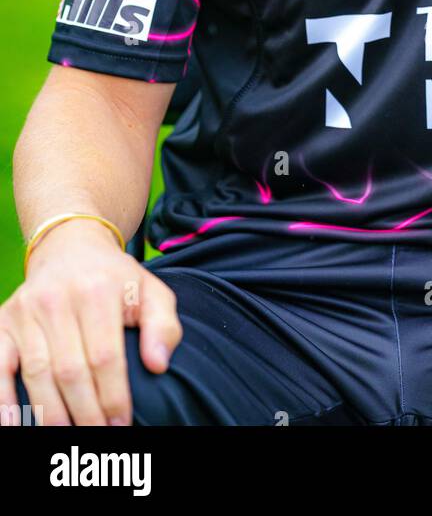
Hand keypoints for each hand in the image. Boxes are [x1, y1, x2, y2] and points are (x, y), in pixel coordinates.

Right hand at [0, 217, 181, 426]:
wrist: (71, 246)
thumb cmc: (114, 278)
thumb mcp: (150, 290)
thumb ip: (163, 325)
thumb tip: (158, 365)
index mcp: (97, 290)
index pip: (105, 357)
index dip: (112, 396)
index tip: (121, 423)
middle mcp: (58, 299)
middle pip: (70, 370)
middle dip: (85, 413)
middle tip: (98, 437)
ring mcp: (26, 311)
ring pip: (37, 374)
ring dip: (52, 414)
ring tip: (68, 437)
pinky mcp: (4, 321)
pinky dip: (3, 397)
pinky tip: (14, 423)